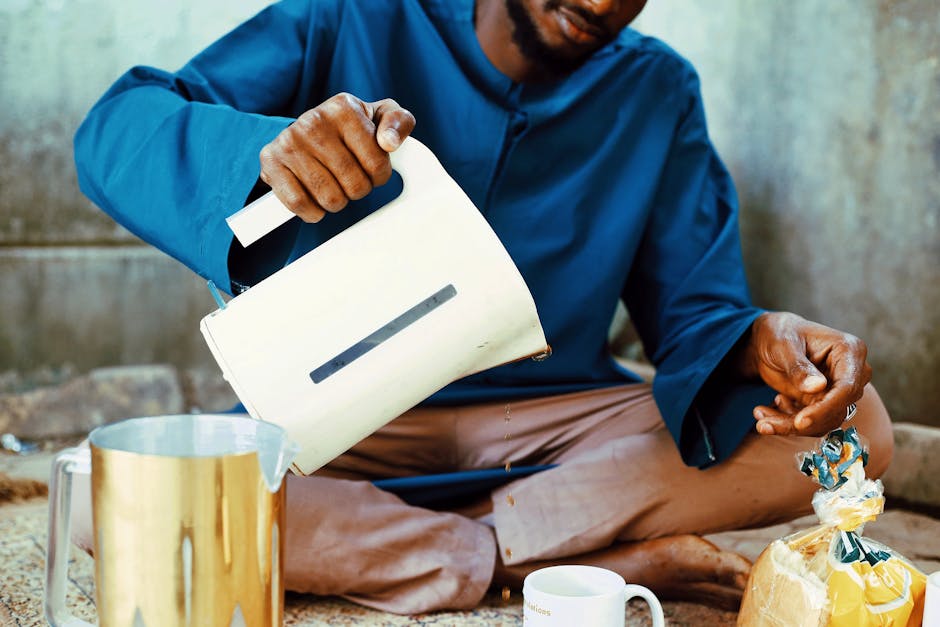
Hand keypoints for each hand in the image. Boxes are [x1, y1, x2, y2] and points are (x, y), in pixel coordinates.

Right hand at [258, 93, 415, 221]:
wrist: (304, 131)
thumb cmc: (350, 128)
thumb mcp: (380, 116)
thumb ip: (399, 123)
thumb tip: (389, 142)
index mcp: (344, 107)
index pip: (378, 165)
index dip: (379, 176)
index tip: (370, 168)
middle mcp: (314, 120)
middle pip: (355, 186)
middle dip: (357, 190)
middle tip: (349, 177)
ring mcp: (290, 141)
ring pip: (331, 200)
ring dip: (336, 202)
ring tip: (332, 184)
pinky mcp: (271, 161)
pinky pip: (300, 205)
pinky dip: (312, 212)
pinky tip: (314, 197)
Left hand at [739, 312, 871, 436]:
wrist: (770, 338)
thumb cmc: (780, 333)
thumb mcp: (783, 345)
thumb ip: (799, 367)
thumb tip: (818, 387)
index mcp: (849, 351)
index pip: (847, 388)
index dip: (825, 408)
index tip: (800, 422)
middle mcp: (851, 374)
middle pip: (836, 411)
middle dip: (801, 422)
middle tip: (764, 424)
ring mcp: (838, 391)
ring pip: (822, 422)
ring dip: (789, 426)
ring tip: (760, 414)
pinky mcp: (823, 403)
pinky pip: (810, 423)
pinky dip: (786, 423)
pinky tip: (764, 411)